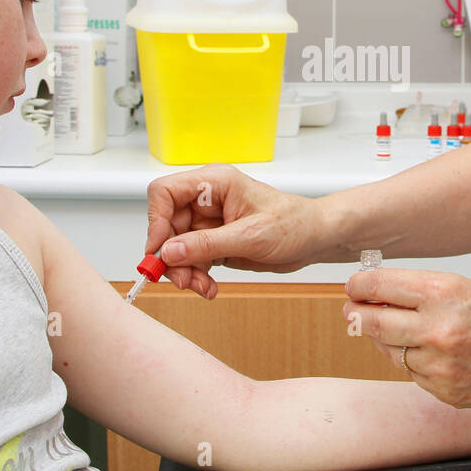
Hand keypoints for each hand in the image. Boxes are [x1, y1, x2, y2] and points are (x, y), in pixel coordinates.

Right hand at [145, 164, 325, 298]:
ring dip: (184, 272)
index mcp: (215, 183)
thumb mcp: (251, 236)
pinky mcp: (213, 241)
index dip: (156, 221)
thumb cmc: (294, 224)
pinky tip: (208, 287)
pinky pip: (190, 259)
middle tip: (182, 281)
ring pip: (175, 247)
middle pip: (166, 226)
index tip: (159, 252)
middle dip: (171, 257)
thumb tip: (169, 252)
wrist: (314, 239)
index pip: (165, 193)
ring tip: (201, 287)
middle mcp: (207, 199)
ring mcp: (208, 222)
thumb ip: (207, 244)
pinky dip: (195, 276)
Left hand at [342, 268, 470, 411]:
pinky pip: (414, 374)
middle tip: (355, 309)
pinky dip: (414, 362)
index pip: (380, 286)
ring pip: (390, 351)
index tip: (354, 286)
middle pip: (372, 321)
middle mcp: (439, 328)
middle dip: (358, 313)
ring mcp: (441, 364)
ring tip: (399, 329)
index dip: (360, 285)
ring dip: (387, 339)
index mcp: (446, 292)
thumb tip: (392, 293)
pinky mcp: (447, 391)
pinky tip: (430, 353)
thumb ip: (432, 293)